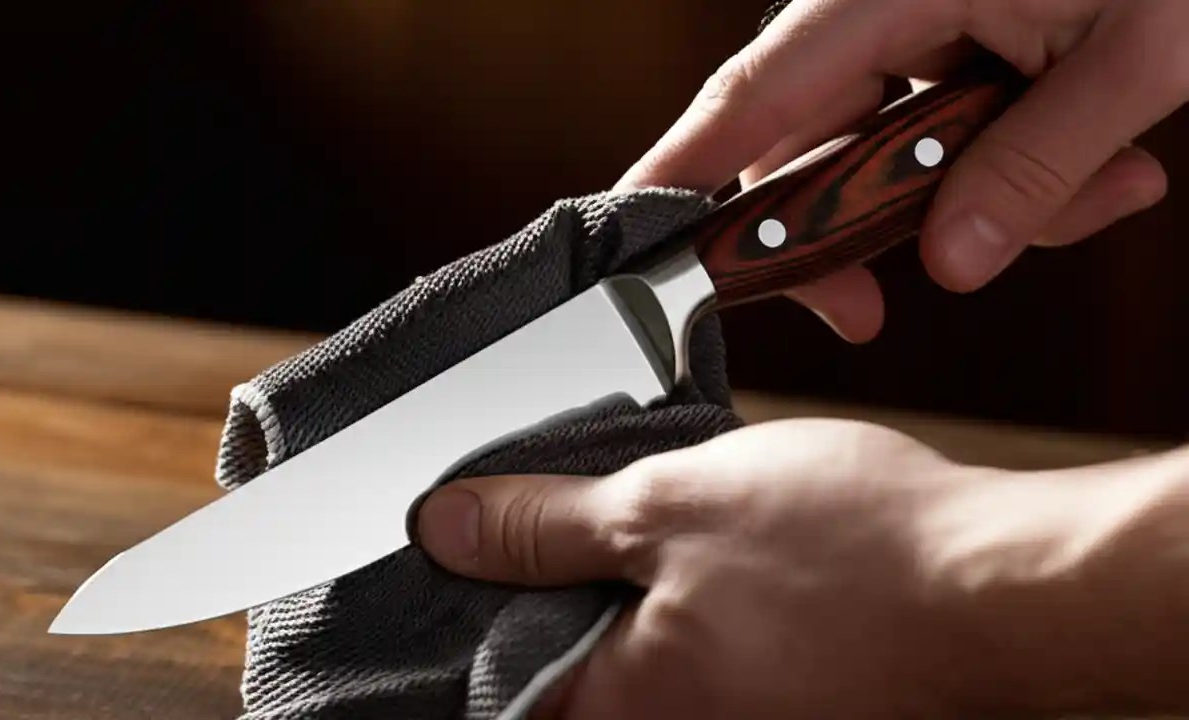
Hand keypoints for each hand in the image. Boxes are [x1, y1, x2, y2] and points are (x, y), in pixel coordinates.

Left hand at [415, 420, 1188, 718]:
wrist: (1005, 588)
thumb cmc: (854, 557)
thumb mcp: (667, 505)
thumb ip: (544, 525)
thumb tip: (447, 528)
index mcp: (624, 707)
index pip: (495, 684)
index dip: (468, 608)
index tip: (465, 551)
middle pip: (563, 663)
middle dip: (546, 582)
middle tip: (549, 509)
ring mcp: (733, 715)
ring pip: (633, 646)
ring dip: (620, 577)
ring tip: (632, 511)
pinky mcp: (779, 689)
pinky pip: (695, 643)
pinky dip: (681, 589)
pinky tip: (699, 538)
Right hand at [618, 0, 1186, 342]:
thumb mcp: (1139, 53)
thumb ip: (1037, 166)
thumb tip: (951, 265)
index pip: (753, 99)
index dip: (680, 180)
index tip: (631, 254)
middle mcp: (877, 5)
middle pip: (801, 144)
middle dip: (853, 235)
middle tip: (863, 313)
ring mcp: (912, 19)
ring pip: (882, 151)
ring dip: (979, 199)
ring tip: (1107, 185)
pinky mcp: (950, 34)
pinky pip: (938, 128)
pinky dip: (1011, 167)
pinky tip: (1108, 163)